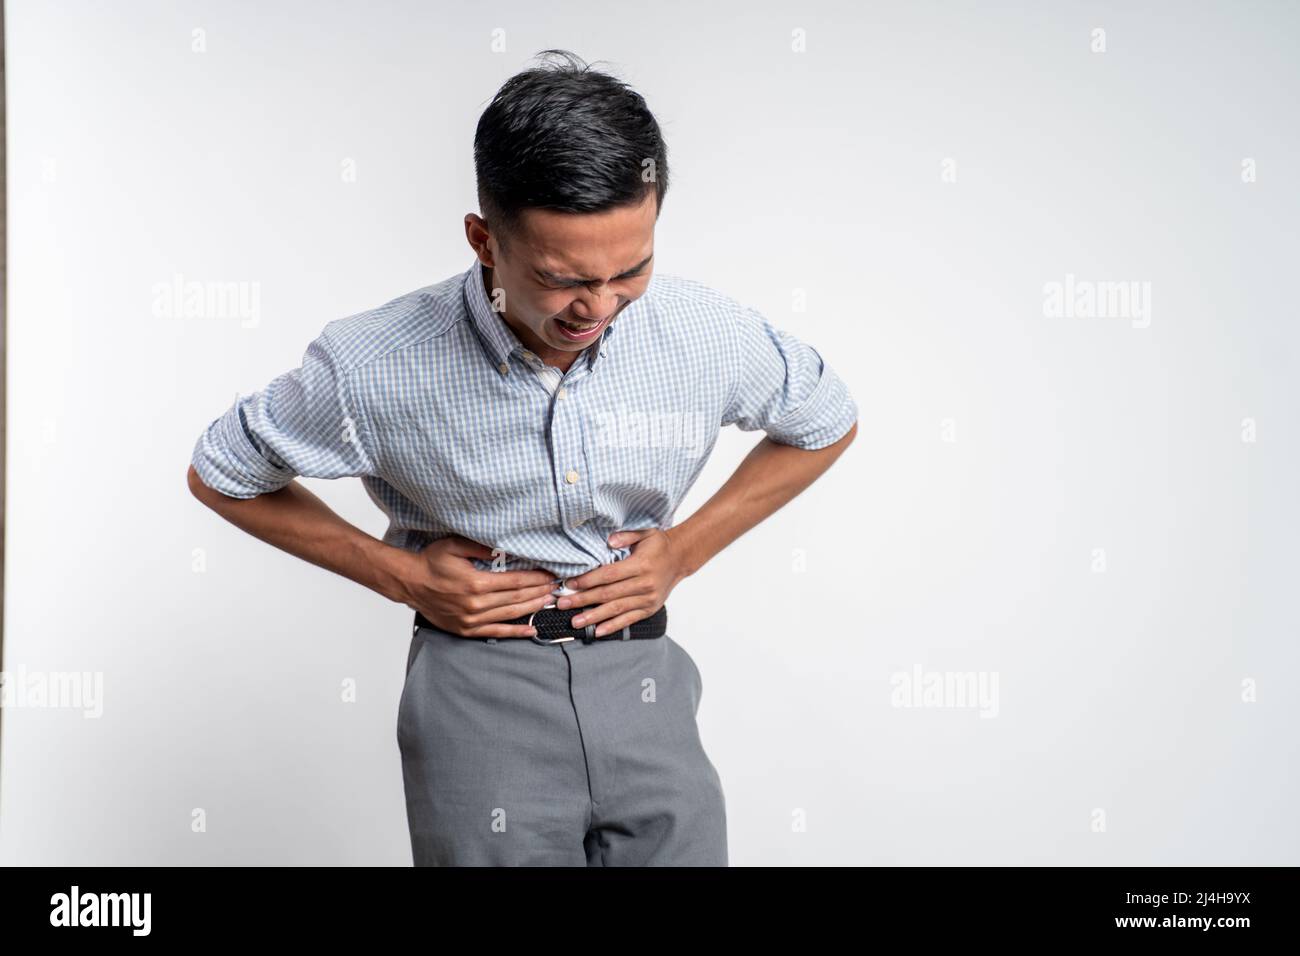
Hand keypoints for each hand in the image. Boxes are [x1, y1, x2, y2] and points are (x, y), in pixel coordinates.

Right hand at [398, 535, 557, 637]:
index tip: (550, 575)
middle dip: (539, 592)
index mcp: (476, 583)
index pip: (516, 582)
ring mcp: (471, 620)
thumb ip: (480, 546)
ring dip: (532, 609)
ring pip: (510, 615)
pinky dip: (515, 632)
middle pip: (517, 599)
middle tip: (556, 588)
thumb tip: (505, 546)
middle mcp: (476, 604)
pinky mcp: (466, 630)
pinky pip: (496, 632)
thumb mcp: (454, 545)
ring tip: (549, 602)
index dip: (536, 579)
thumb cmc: (431, 563)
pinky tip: (531, 630)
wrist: (410, 583)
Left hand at [555, 528, 690, 635]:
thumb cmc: (659, 545)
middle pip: (608, 594)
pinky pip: (628, 619)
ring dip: (593, 616)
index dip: (588, 580)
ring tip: (575, 621)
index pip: (608, 575)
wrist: (680, 559)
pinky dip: (613, 626)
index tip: (569, 584)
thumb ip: (626, 536)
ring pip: (616, 609)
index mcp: (641, 565)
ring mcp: (648, 599)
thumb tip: (609, 541)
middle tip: (563, 604)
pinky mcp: (649, 609)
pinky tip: (598, 631)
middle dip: (583, 600)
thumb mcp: (646, 533)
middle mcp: (645, 584)